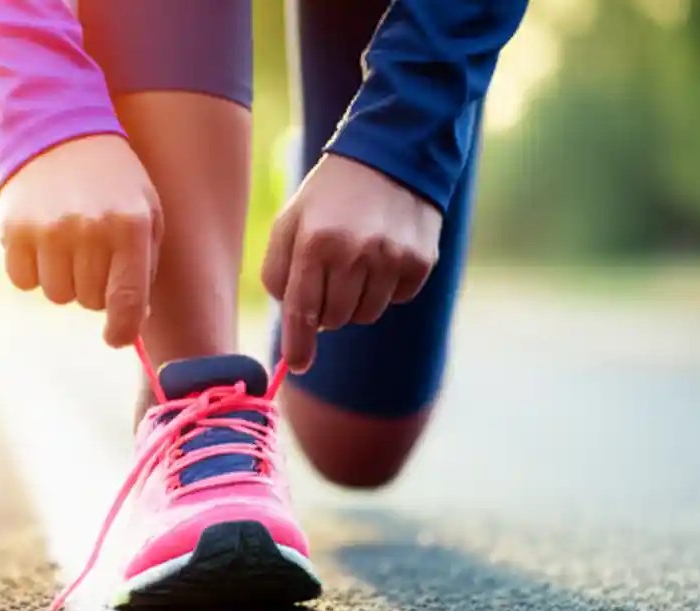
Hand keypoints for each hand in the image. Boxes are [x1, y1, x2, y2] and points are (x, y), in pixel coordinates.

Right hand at [0, 134, 162, 346]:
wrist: (59, 131)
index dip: (122, 330)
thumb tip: (133, 322)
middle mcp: (89, 230)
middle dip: (94, 288)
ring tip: (68, 243)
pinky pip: (24, 281)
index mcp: (130, 227)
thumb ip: (146, 267)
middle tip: (93, 255)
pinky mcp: (14, 230)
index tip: (116, 337)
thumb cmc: (113, 181)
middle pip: (90, 302)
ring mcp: (48, 231)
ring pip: (57, 295)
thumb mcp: (146, 213)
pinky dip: (33, 270)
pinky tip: (42, 240)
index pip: (126, 302)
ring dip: (64, 279)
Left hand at [262, 154, 442, 372]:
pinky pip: (396, 300)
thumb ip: (278, 270)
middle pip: (334, 319)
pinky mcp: (420, 262)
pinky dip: (386, 288)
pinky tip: (383, 256)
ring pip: (366, 315)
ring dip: (355, 301)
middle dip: (326, 311)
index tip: (298, 364)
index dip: (298, 344)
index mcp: (315, 242)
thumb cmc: (331, 196)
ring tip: (356, 264)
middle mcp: (355, 253)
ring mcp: (391, 259)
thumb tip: (291, 320)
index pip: (301, 310)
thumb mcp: (291, 220)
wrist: (391, 156)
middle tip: (329, 280)